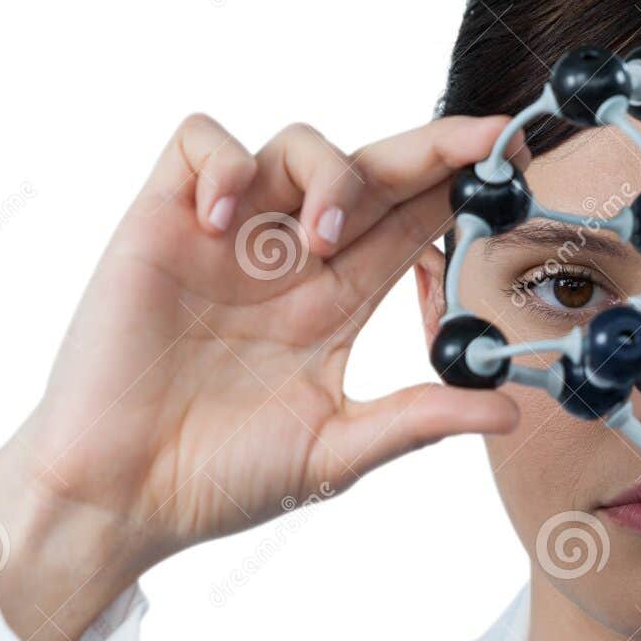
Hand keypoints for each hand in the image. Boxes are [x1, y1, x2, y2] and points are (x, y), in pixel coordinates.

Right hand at [0, 113, 525, 640]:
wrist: (123, 498)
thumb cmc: (222, 479)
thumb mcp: (338, 450)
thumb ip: (419, 420)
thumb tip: (513, 410)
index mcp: (338, 303)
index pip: (412, 224)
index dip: (461, 188)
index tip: (517, 163)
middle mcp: (292, 259)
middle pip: (371, 172)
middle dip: (432, 148)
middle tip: (484, 141)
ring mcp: (228, 238)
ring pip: (295, 145)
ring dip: (327, 172)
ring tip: (324, 241)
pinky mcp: (161, 225)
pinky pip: (198, 144)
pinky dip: (223, 162)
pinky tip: (225, 220)